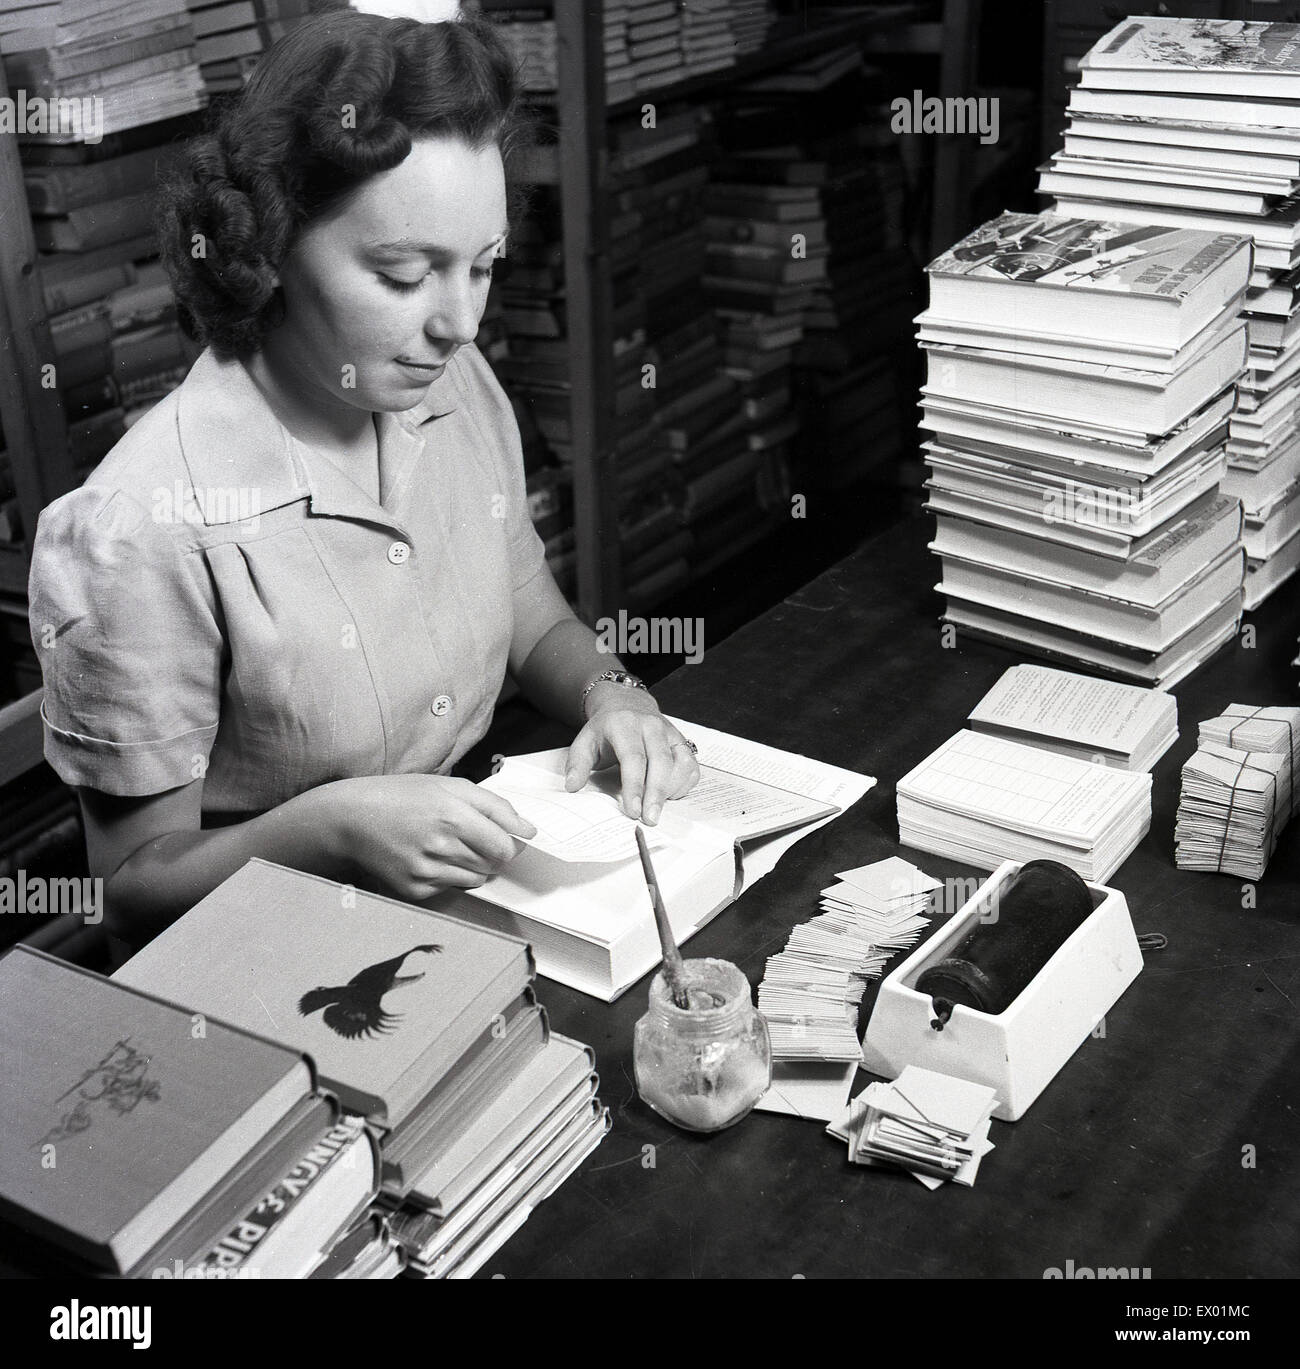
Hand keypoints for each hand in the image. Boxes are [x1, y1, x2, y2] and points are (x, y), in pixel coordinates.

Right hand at [336, 774, 536, 901]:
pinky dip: (447, 876)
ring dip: (471, 866)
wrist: (350, 818)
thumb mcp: (450, 786)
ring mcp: (426, 872)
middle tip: (467, 836)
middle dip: (489, 853)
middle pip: (492, 865)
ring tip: (446, 845)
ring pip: (474, 880)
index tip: (503, 838)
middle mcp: (440, 846)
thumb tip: (529, 830)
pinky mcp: (414, 890)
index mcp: (453, 815)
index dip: (509, 844)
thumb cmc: (402, 797)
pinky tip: (427, 857)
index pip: (505, 848)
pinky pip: (450, 889)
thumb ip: (496, 807)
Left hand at [564, 688, 700, 822]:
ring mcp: (671, 734)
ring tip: (655, 808)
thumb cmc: (606, 729)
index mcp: (625, 724)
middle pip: (660, 763)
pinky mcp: (683, 743)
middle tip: (649, 819)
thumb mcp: (584, 742)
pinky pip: (691, 767)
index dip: (634, 786)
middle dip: (656, 795)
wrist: (627, 706)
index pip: (633, 757)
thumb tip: (573, 786)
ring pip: (680, 765)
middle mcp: (652, 726)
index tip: (633, 810)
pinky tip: (667, 795)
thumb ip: (577, 764)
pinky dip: (683, 785)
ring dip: (670, 791)